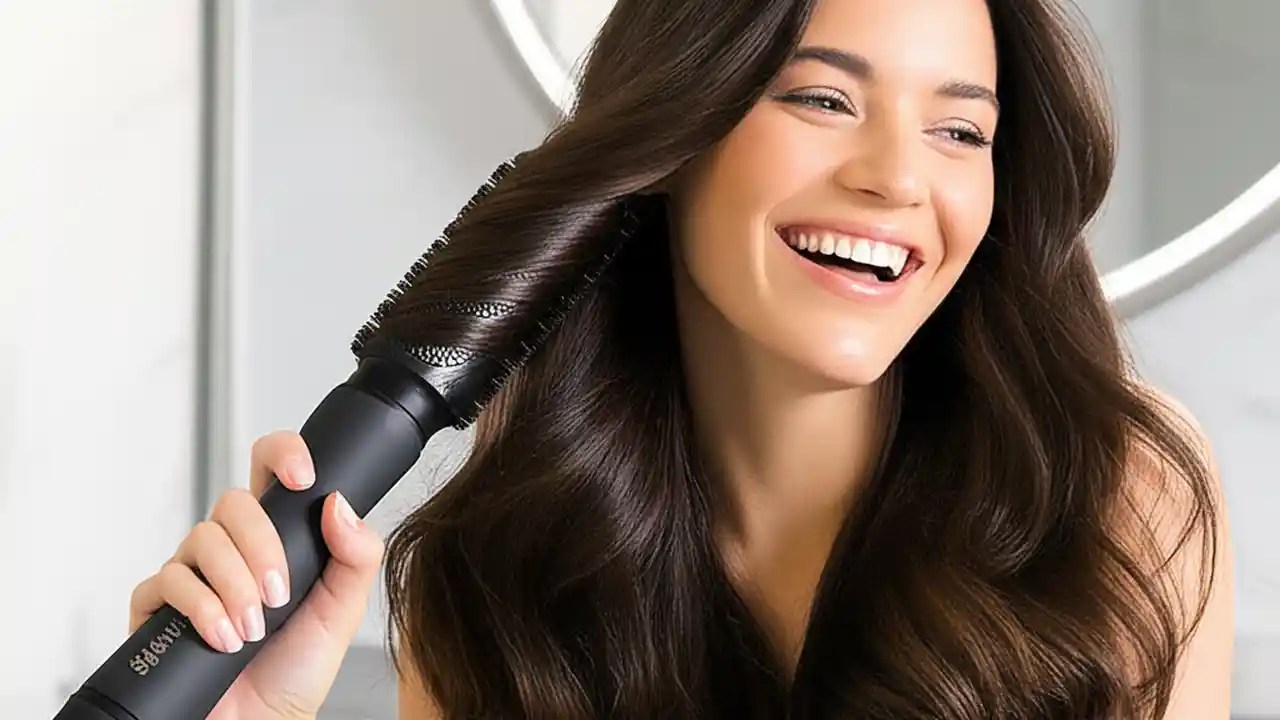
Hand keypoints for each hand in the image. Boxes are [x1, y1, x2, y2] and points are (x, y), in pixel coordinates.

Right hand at [127, 431, 384, 718]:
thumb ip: (355, 555)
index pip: (270, 469)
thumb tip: (339, 503)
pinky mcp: (158, 607)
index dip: (282, 454)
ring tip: (253, 628)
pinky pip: (165, 581)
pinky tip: (223, 636)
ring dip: (233, 585)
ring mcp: (193, 573)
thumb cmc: (299, 669)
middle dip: (261, 549)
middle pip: (233, 503)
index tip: (303, 476)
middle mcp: (232, 546)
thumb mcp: (342, 610)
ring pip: (201, 539)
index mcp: (278, 535)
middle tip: (279, 595)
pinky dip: (200, 607)